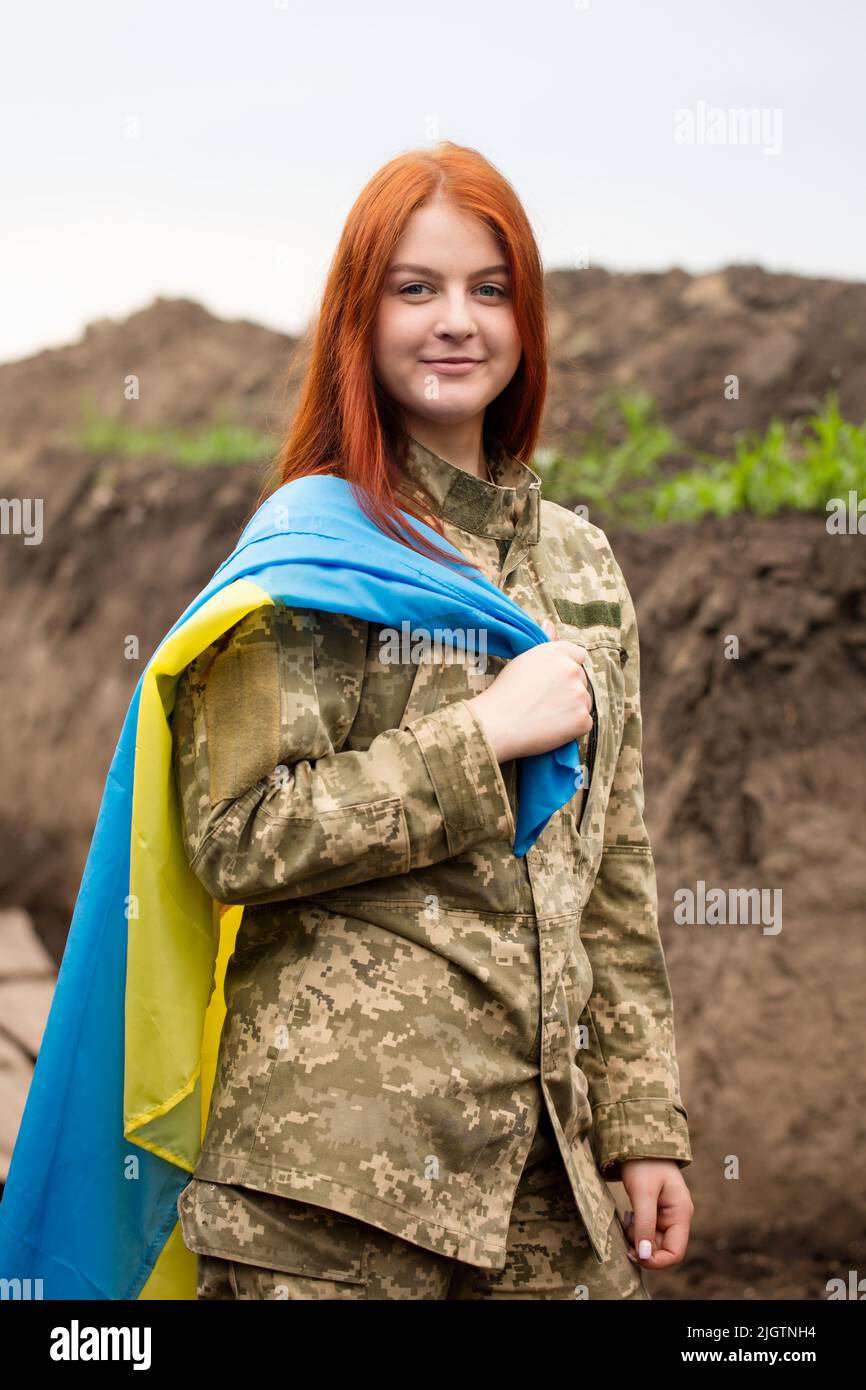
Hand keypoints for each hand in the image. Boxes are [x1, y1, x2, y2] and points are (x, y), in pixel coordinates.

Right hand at [468, 617, 592, 762]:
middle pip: (582, 680)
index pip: (578, 655)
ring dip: (572, 709)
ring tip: (545, 716)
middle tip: (544, 702)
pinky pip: (585, 723)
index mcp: (558, 652)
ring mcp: (580, 695)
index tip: (554, 682)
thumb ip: (544, 641)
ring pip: (584, 702)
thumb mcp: (523, 659)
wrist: (497, 724)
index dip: (567, 669)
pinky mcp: (582, 719)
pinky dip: (573, 728)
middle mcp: (572, 670)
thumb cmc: (504, 692)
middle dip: (569, 690)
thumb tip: (550, 623)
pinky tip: (551, 729)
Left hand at [618, 1158, 692, 1270]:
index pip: (675, 1253)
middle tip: (625, 1234)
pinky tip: (627, 1216)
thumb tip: (644, 1255)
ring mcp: (666, 1214)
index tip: (634, 1254)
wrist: (638, 1138)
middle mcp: (677, 1217)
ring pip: (652, 1241)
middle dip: (643, 1247)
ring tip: (626, 1219)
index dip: (656, 1261)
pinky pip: (646, 1230)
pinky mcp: (654, 1210)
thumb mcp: (642, 1193)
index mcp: (681, 1214)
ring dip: (637, 1238)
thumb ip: (645, 1224)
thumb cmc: (644, 1163)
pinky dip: (635, 1228)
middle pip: (663, 1249)